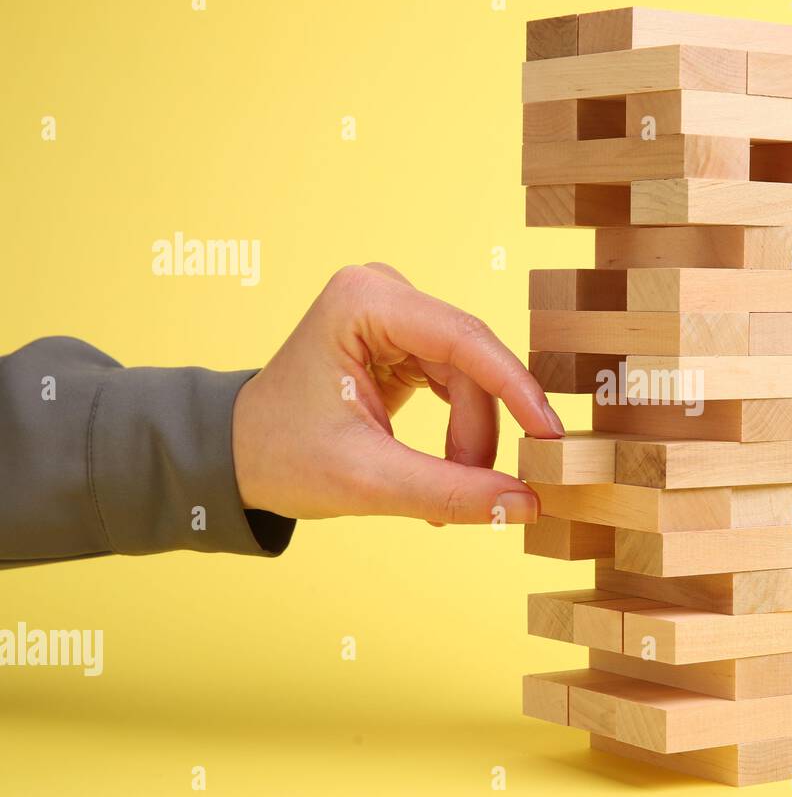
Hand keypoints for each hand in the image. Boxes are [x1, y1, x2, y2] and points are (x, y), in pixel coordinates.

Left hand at [232, 263, 563, 524]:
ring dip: (471, 438)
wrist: (236, 456)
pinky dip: (462, 430)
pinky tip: (450, 468)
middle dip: (479, 432)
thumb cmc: (282, 456)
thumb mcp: (368, 482)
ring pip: (472, 378)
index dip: (516, 391)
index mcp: (363, 302)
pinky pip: (461, 383)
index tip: (550, 439)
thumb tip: (528, 504)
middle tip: (480, 492)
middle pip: (471, 364)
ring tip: (451, 490)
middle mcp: (384, 293)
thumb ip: (451, 492)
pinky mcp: (405, 338)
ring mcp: (396, 313)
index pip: (465, 341)